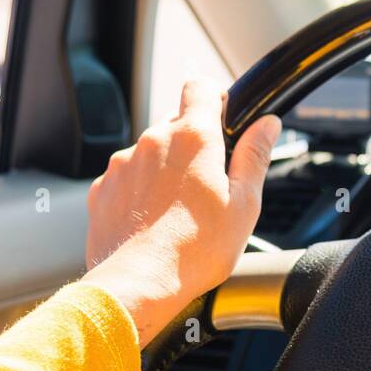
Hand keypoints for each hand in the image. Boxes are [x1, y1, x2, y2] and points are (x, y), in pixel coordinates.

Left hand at [82, 81, 281, 345]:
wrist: (140, 284)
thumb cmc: (196, 249)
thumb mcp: (244, 203)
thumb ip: (255, 156)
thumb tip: (267, 126)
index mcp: (193, 138)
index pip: (200, 87)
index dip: (214, 98)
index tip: (222, 118)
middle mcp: (153, 141)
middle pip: (175, 121)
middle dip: (192, 143)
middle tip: (208, 180)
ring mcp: (123, 164)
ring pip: (150, 151)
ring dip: (164, 167)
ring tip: (178, 208)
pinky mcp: (102, 189)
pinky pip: (126, 177)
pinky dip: (140, 190)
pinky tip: (153, 219)